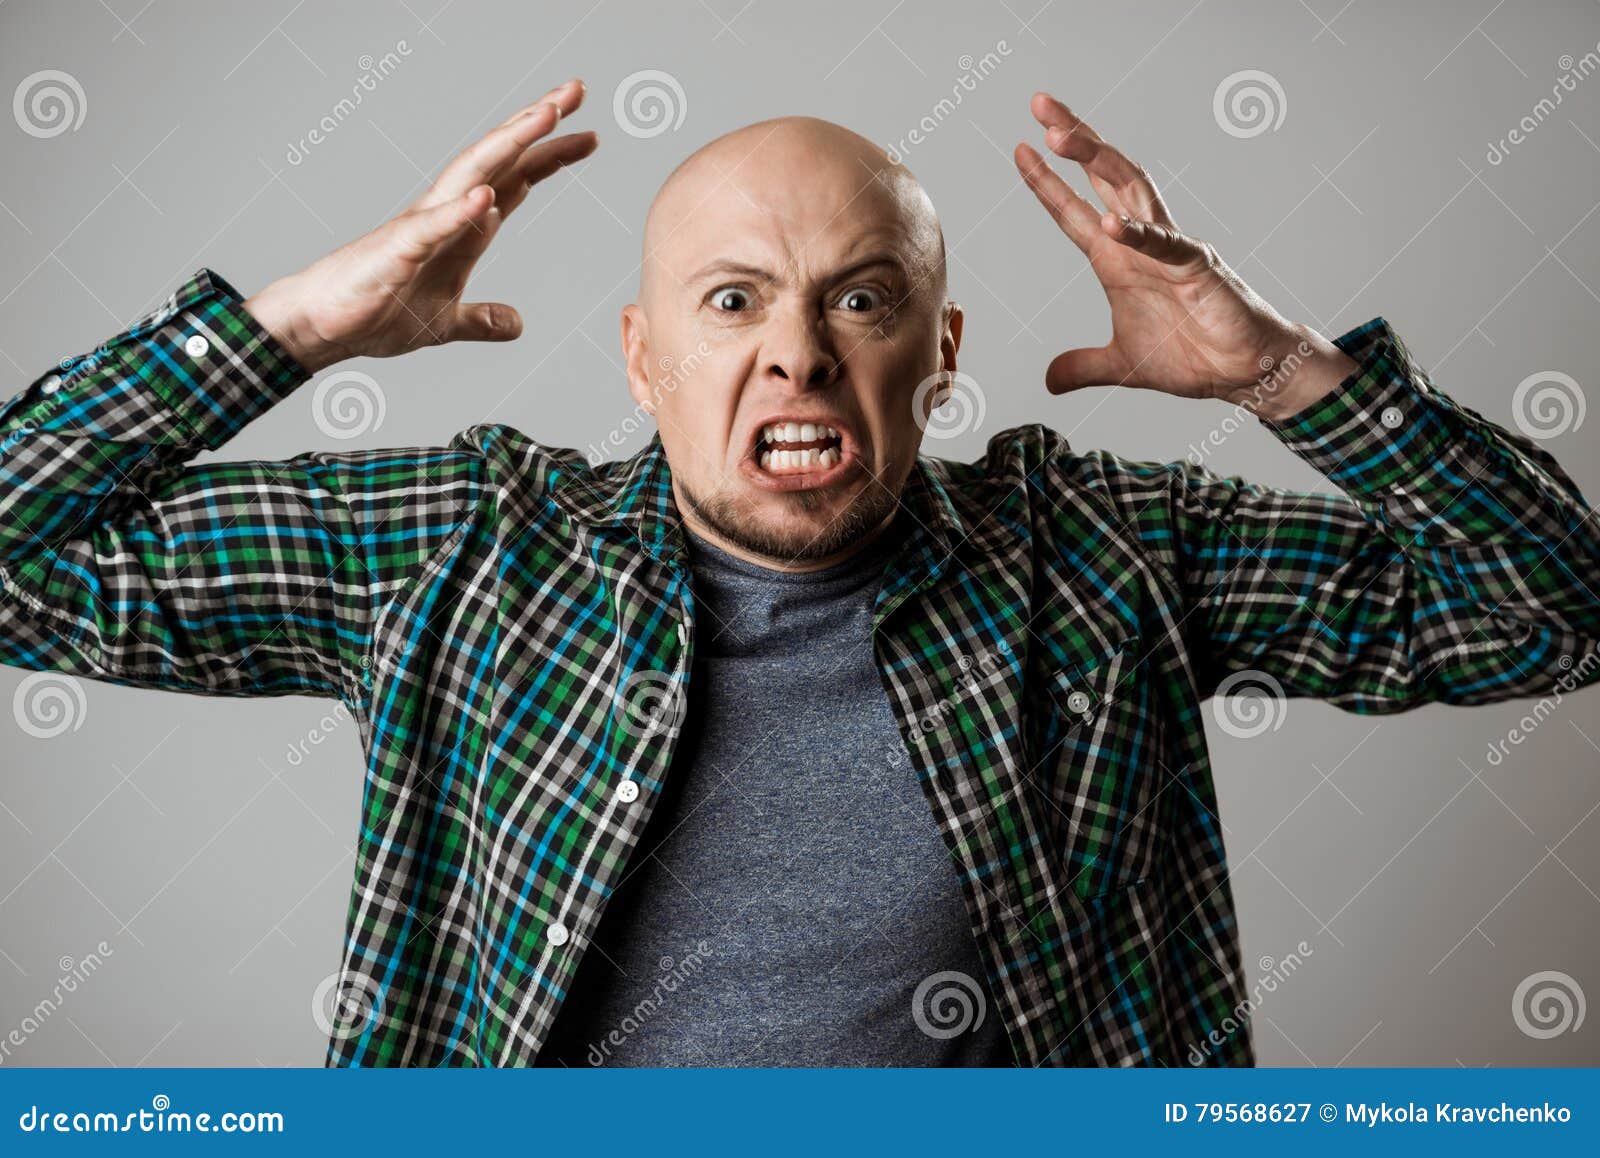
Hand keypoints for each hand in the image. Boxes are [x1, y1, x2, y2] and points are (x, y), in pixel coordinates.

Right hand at [244, 78, 596, 373]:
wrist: (321, 326)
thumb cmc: (374, 314)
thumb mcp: (445, 324)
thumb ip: (481, 319)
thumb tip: (516, 323)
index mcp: (459, 227)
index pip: (514, 180)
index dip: (550, 156)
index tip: (589, 136)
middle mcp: (442, 214)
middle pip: (498, 159)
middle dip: (537, 124)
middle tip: (577, 90)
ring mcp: (418, 229)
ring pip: (470, 176)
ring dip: (509, 145)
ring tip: (546, 116)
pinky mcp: (395, 253)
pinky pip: (431, 229)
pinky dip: (460, 212)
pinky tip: (488, 196)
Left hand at [1014, 92, 1355, 420]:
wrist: (1242, 373)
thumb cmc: (1192, 356)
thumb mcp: (1121, 365)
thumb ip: (1083, 367)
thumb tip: (1049, 381)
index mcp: (1117, 260)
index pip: (1075, 211)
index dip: (1047, 181)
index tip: (1019, 148)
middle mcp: (1140, 243)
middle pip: (1103, 177)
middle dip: (1072, 140)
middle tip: (1040, 106)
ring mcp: (1169, 249)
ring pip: (1131, 189)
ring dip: (1095, 159)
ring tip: (1059, 136)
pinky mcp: (1198, 267)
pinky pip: (1165, 244)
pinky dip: (1138, 235)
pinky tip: (1110, 223)